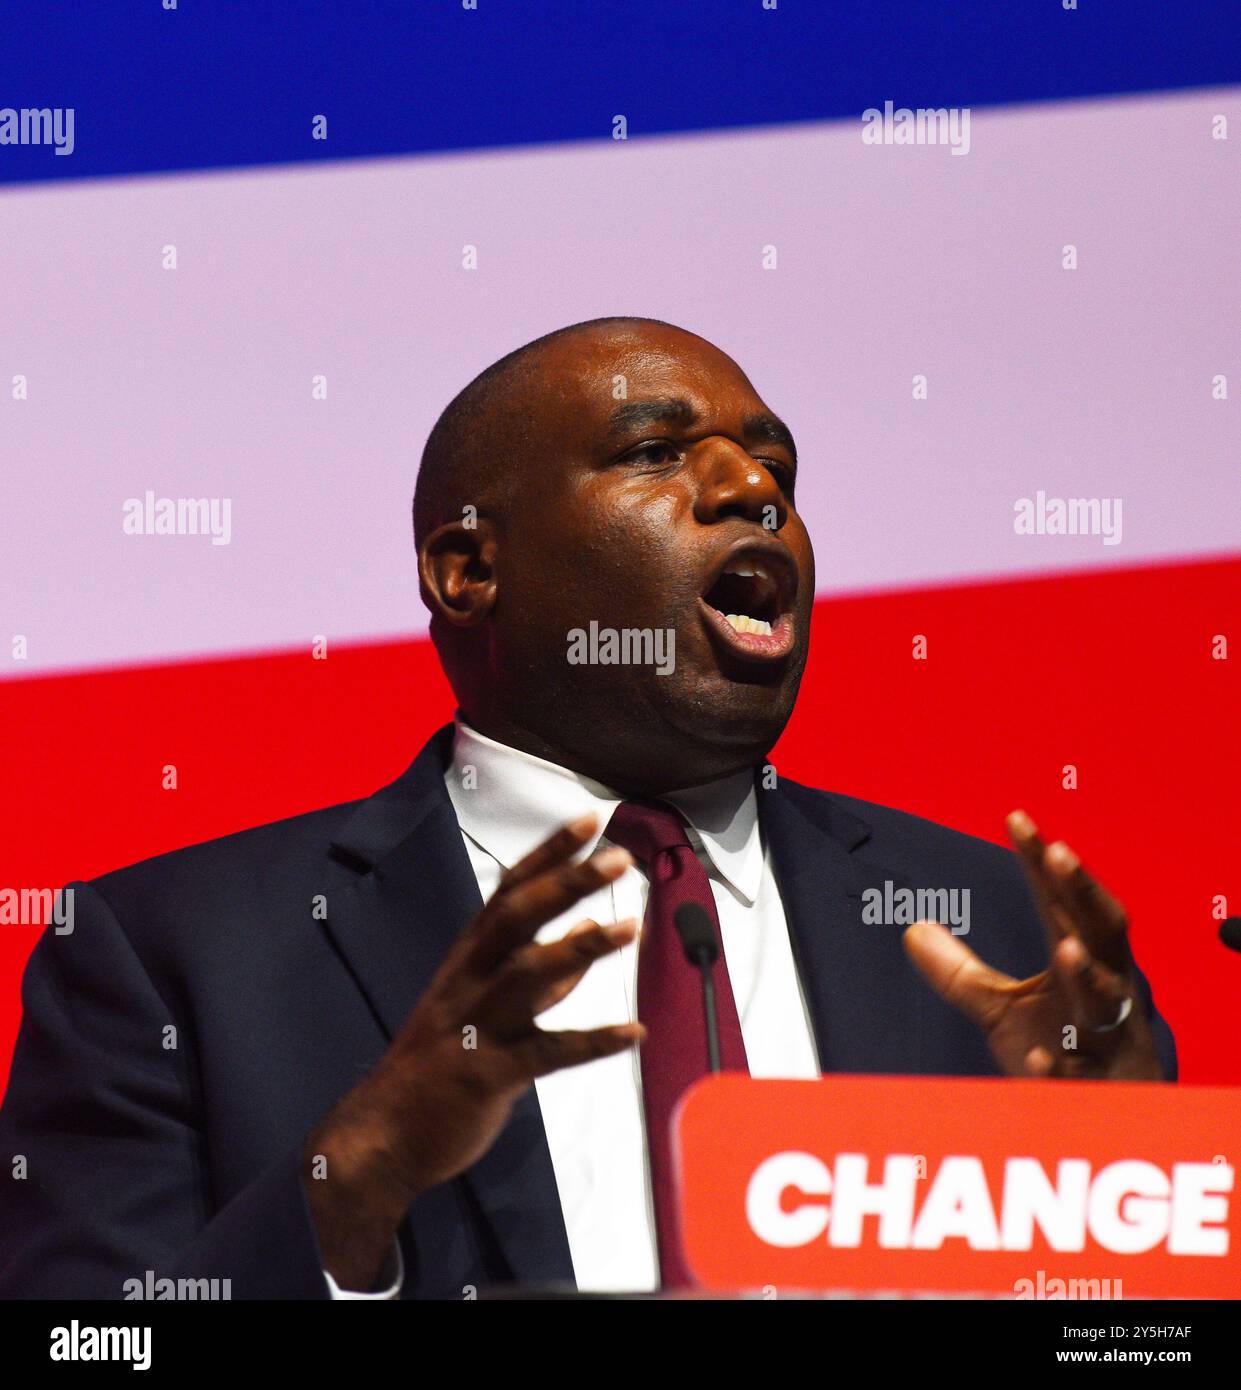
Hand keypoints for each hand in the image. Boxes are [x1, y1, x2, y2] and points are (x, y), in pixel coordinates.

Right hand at [303, 812, 643, 1289]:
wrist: (383, 1135)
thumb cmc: (439, 1061)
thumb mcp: (482, 1003)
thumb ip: (543, 969)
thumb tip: (588, 923)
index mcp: (468, 957)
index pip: (510, 890)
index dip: (548, 853)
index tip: (588, 819)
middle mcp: (469, 980)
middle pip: (516, 917)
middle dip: (566, 882)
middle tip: (617, 857)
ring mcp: (475, 1024)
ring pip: (527, 974)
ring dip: (582, 948)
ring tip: (631, 927)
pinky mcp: (487, 1074)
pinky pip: (547, 1053)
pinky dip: (593, 1042)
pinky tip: (635, 1032)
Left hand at [902, 809, 1163, 1081]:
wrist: (1106, 1126)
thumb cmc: (1060, 1054)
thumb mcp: (1001, 1010)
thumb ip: (960, 971)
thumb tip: (912, 928)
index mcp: (1084, 962)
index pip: (1061, 902)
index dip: (1041, 862)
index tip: (1016, 818)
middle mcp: (1107, 991)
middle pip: (1104, 931)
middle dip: (1084, 893)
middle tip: (1059, 853)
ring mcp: (1109, 1040)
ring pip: (1105, 1002)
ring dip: (1087, 976)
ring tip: (1067, 949)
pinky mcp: (1101, 1092)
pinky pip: (1082, 1078)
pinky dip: (1060, 1067)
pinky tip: (1039, 1058)